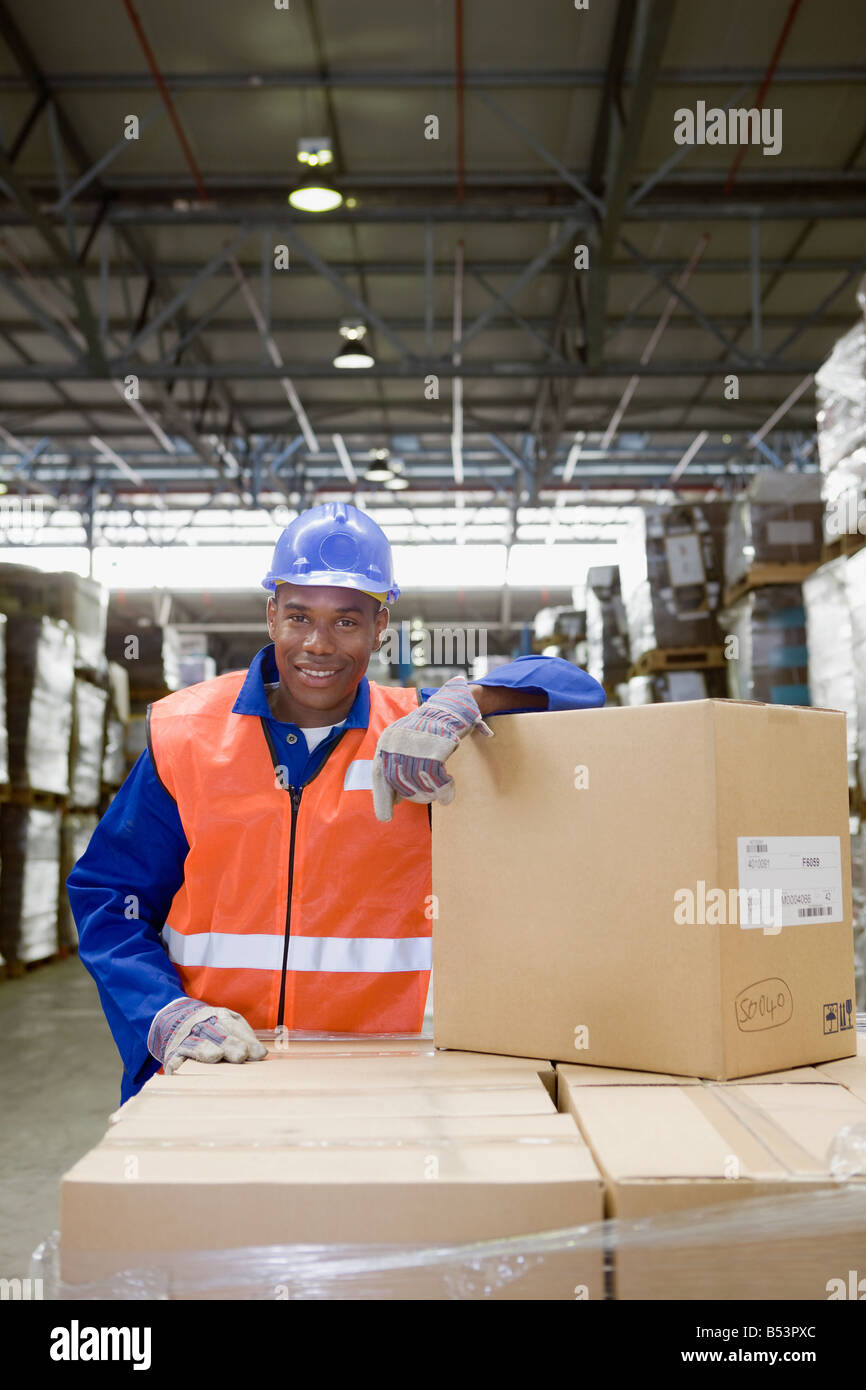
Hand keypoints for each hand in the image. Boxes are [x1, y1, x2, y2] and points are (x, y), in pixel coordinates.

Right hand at [147, 997, 267, 1072]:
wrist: (174, 1020)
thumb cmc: (211, 1028)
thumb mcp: (228, 1023)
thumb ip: (244, 1036)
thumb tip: (261, 1054)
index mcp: (217, 1017)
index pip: (233, 1027)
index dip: (246, 1039)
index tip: (258, 1053)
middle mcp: (200, 1027)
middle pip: (217, 1035)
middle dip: (229, 1044)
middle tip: (241, 1055)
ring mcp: (185, 1040)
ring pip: (196, 1045)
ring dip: (206, 1050)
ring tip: (216, 1055)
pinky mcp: (172, 1056)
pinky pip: (175, 1061)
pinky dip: (178, 1065)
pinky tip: (184, 1069)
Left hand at [371, 676, 492, 821]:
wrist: (450, 707)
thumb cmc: (429, 730)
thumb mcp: (407, 746)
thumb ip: (399, 769)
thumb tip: (395, 800)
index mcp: (387, 741)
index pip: (380, 775)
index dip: (382, 799)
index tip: (385, 818)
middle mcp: (397, 741)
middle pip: (398, 781)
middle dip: (412, 797)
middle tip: (426, 801)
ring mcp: (415, 742)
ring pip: (418, 781)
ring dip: (430, 794)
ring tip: (440, 796)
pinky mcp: (436, 745)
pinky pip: (437, 777)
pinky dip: (444, 789)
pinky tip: (448, 792)